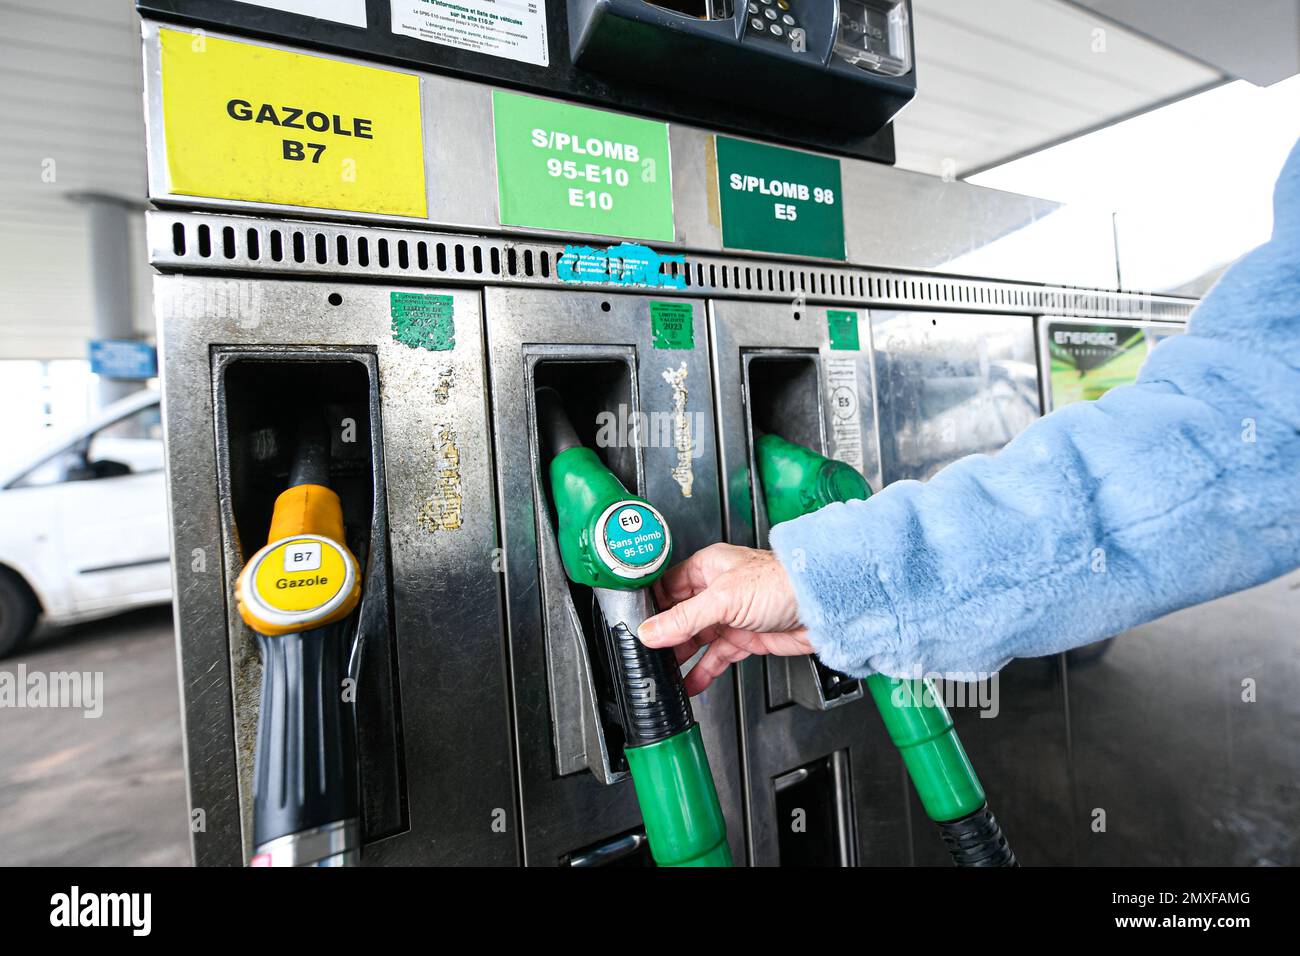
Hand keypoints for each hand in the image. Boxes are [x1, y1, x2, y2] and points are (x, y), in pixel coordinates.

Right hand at [639, 543, 812, 695]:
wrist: (823, 606)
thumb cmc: (782, 583)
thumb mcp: (724, 598)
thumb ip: (685, 618)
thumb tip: (650, 631)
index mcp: (708, 568)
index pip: (668, 587)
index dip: (652, 607)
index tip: (636, 627)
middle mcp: (717, 590)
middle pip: (680, 616)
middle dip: (665, 637)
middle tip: (646, 656)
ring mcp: (732, 615)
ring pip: (697, 639)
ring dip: (682, 657)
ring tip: (664, 674)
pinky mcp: (746, 637)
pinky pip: (718, 656)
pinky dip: (704, 671)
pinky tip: (692, 683)